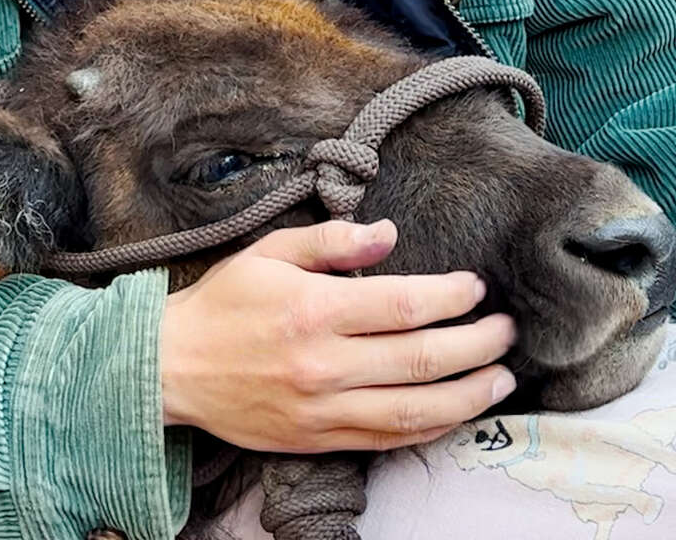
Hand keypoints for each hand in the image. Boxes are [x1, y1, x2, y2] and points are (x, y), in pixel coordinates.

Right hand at [160, 219, 516, 452]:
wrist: (169, 369)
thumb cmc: (221, 305)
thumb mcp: (268, 253)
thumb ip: (331, 239)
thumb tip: (389, 235)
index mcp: (313, 310)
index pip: (405, 305)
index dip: (452, 296)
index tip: (475, 288)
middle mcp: (322, 364)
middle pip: (423, 359)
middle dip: (478, 345)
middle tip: (506, 332)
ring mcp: (321, 409)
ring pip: (415, 410)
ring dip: (469, 395)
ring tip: (501, 378)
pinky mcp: (316, 440)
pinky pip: (387, 440)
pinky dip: (430, 428)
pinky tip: (456, 412)